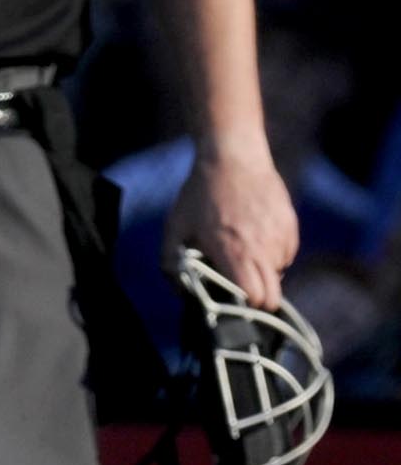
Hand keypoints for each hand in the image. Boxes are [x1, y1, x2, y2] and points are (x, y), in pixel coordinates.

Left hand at [167, 148, 298, 309]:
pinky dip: (274, 254)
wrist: (234, 157)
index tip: (233, 304)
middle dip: (258, 300)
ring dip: (264, 272)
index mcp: (232, 252)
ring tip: (243, 253)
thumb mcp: (175, 227)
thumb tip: (180, 290)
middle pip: (272, 296)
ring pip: (279, 273)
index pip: (252, 297)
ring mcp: (280, 237)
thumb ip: (172, 264)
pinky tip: (255, 238)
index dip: (244, 307)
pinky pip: (287, 254)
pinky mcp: (291, 226)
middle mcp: (261, 248)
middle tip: (241, 291)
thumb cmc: (200, 194)